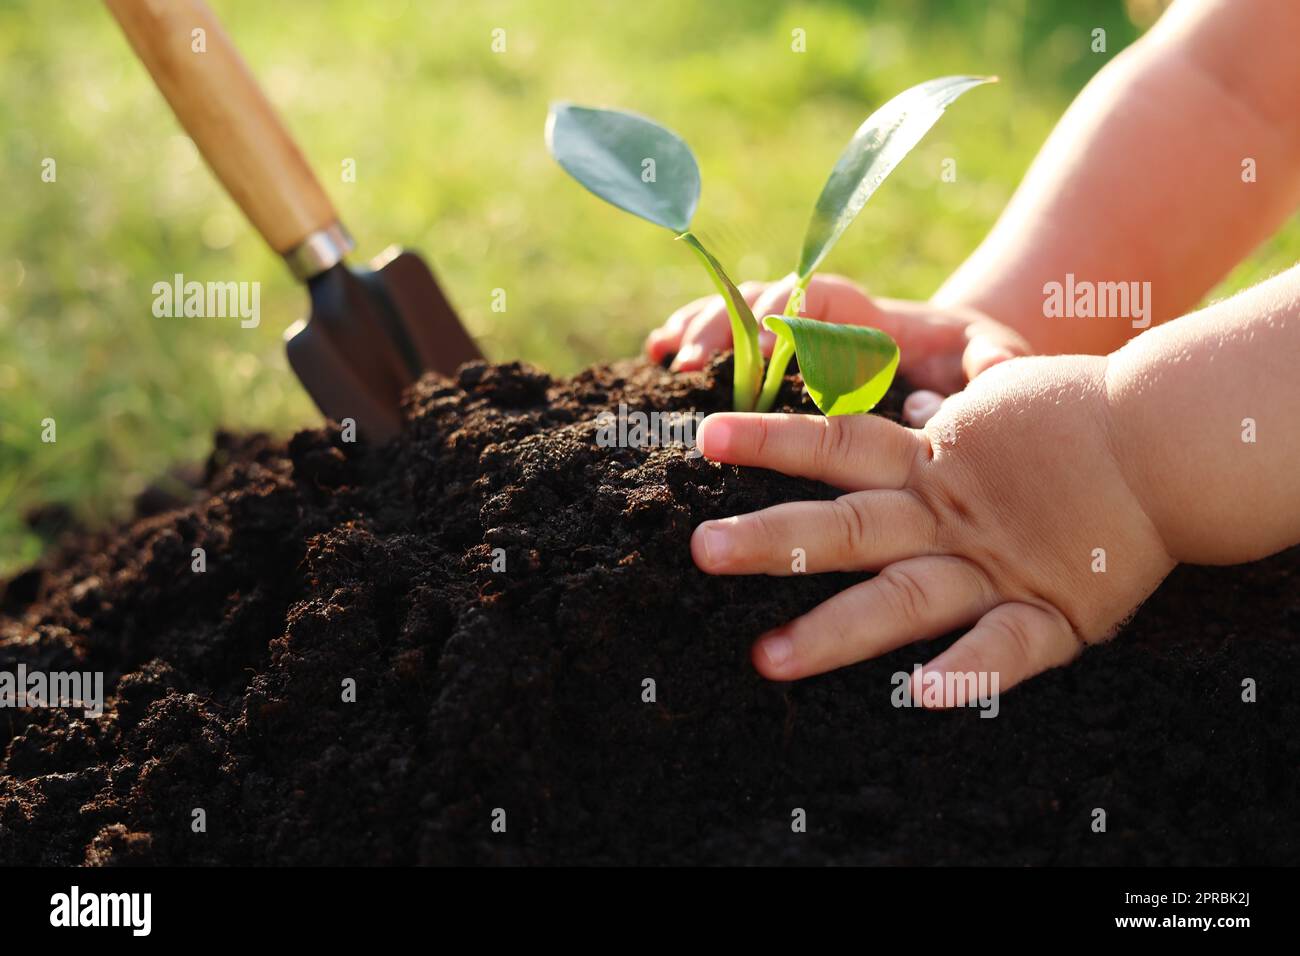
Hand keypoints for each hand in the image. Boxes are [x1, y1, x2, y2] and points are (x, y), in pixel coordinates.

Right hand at [645, 273, 1030, 424]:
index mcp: (877, 317)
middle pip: (767, 305)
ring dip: (698, 330)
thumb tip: (980, 377)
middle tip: (685, 366)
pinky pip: (731, 343)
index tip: (757, 348)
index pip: (825, 301)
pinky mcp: (787, 360)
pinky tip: (655, 355)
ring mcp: (803, 336)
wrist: (965, 359)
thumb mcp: (1001, 358)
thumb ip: (997, 361)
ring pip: (739, 318)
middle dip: (724, 328)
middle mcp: (830, 319)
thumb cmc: (983, 363)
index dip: (788, 317)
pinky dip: (694, 340)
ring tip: (659, 357)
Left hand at [689, 354, 1175, 703]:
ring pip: (905, 598)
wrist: (1163, 441)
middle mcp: (946, 516)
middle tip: (700, 551)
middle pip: (848, 526)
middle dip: (776, 539)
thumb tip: (875, 395)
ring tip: (769, 661)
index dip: (774, 438)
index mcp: (930, 465)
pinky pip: (1009, 649)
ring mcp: (995, 565)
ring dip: (837, 629)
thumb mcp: (981, 412)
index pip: (837, 443)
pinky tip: (925, 696)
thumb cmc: (1066, 423)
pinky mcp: (1053, 611)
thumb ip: (922, 419)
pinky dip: (971, 672)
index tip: (705, 438)